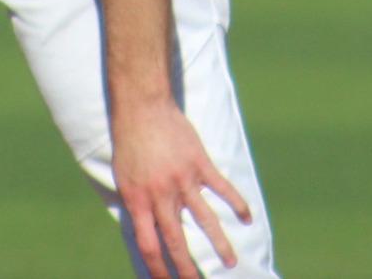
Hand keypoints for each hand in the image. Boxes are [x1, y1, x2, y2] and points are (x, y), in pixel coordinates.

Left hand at [113, 99, 251, 278]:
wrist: (142, 108)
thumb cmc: (129, 143)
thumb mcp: (124, 179)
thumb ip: (138, 205)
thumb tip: (147, 230)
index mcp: (139, 201)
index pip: (149, 246)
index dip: (157, 270)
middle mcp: (162, 196)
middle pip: (176, 241)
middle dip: (187, 269)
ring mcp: (183, 180)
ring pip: (205, 220)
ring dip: (219, 244)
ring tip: (231, 263)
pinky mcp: (200, 164)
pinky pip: (222, 188)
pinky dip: (237, 204)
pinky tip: (247, 218)